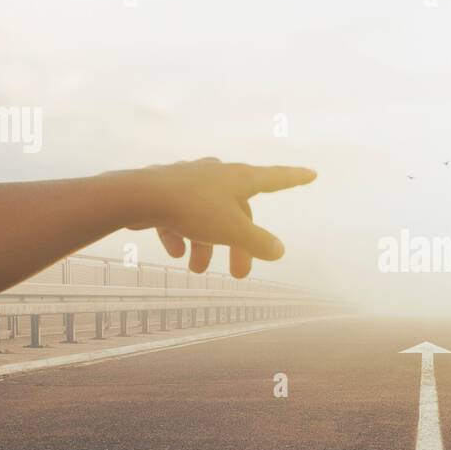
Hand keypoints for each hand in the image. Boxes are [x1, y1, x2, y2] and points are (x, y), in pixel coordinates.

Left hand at [129, 159, 316, 277]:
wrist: (138, 197)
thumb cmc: (193, 209)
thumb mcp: (232, 231)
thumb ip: (259, 242)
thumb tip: (279, 250)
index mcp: (239, 178)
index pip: (276, 178)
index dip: (295, 178)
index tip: (312, 174)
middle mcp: (217, 174)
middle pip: (238, 212)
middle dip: (238, 245)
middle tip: (238, 276)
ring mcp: (190, 180)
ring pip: (207, 216)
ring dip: (206, 246)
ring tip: (196, 270)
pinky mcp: (165, 190)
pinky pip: (180, 215)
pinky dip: (182, 235)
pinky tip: (176, 252)